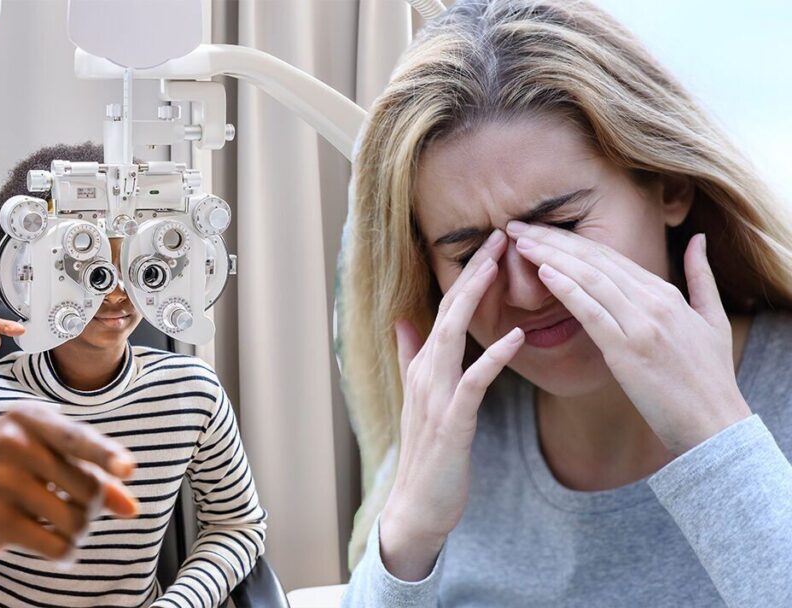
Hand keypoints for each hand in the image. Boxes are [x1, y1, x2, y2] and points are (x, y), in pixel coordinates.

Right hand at [0, 404, 138, 557]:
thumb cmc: (10, 468)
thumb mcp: (48, 456)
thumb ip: (92, 475)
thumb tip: (131, 509)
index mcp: (31, 418)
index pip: (76, 438)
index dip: (105, 454)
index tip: (128, 469)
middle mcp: (13, 444)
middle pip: (89, 488)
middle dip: (93, 506)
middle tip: (77, 509)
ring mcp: (0, 482)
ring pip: (75, 520)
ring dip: (80, 532)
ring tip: (66, 528)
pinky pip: (55, 545)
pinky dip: (67, 553)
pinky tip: (61, 550)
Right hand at [380, 229, 524, 580]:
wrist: (418, 507)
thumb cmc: (428, 455)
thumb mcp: (418, 400)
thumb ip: (411, 358)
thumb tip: (404, 321)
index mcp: (423, 367)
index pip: (446, 310)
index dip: (468, 275)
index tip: (493, 244)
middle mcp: (425, 375)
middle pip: (448, 312)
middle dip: (473, 272)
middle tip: (500, 235)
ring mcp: (435, 398)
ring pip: (452, 336)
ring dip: (476, 299)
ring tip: (499, 266)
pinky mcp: (451, 423)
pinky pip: (472, 383)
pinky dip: (492, 357)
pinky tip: (515, 336)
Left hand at [507, 221, 750, 453]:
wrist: (716, 424)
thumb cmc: (711, 378)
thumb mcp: (713, 319)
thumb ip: (702, 277)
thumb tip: (698, 239)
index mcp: (666, 294)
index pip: (609, 256)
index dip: (571, 240)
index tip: (540, 229)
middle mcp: (653, 302)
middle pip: (594, 259)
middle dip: (552, 239)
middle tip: (516, 226)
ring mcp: (641, 324)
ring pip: (589, 278)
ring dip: (549, 256)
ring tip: (519, 241)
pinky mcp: (628, 350)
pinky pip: (592, 312)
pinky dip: (566, 288)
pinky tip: (542, 272)